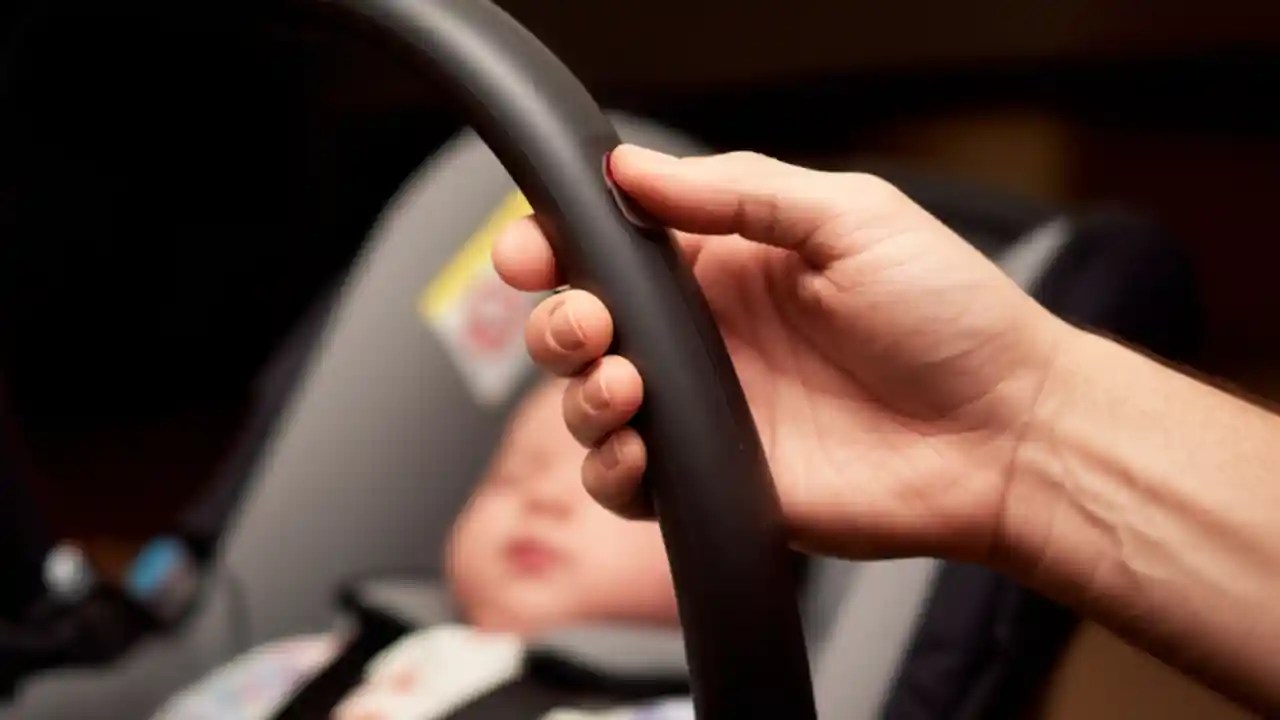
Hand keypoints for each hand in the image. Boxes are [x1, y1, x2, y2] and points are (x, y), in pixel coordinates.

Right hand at [492, 146, 1073, 562]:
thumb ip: (737, 192)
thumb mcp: (851, 217)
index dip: (558, 247)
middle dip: (556, 323)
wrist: (1003, 435)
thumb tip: (632, 167)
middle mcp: (705, 339)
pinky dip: (610, 468)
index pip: (614, 250)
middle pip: (580, 328)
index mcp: (727, 264)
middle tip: (588, 322)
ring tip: (627, 385)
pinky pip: (625, 483)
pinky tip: (641, 447)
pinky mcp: (714, 482)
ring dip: (579, 394)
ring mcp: (705, 414)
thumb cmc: (950, 318)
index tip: (533, 250)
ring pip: (587, 405)